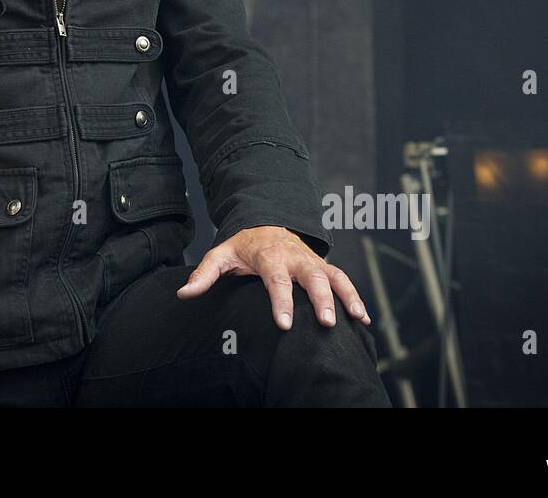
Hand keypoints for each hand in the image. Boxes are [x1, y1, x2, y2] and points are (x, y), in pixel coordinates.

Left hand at [176, 225, 372, 330]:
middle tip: (326, 322)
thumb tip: (185, 294)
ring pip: (332, 276)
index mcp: (268, 255)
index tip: (284, 323)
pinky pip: (342, 279)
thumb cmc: (243, 245)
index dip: (280, 301)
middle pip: (310, 276)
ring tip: (355, 318)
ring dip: (345, 296)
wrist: (266, 223)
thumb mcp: (221, 254)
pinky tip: (362, 319)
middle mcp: (294, 257)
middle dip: (320, 299)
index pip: (275, 279)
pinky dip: (354, 296)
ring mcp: (311, 260)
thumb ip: (205, 273)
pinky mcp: (323, 265)